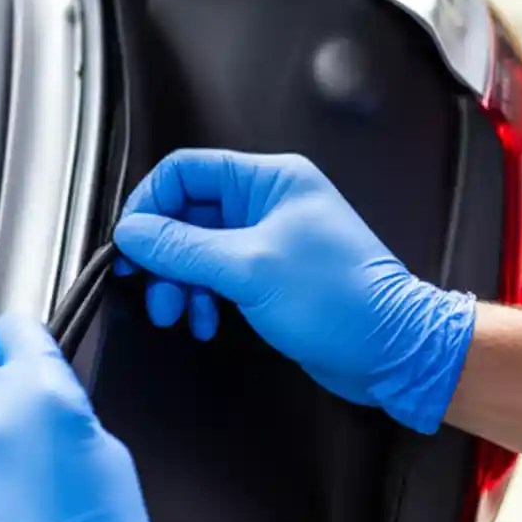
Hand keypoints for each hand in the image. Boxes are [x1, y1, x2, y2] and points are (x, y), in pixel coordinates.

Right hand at [112, 149, 474, 433]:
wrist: (391, 350)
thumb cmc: (338, 300)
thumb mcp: (248, 268)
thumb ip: (183, 248)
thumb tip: (131, 233)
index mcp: (268, 180)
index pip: (185, 171)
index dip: (150, 204)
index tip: (130, 243)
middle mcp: (266, 202)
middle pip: (186, 213)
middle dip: (163, 254)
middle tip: (151, 289)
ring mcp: (267, 240)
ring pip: (196, 249)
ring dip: (178, 282)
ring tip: (176, 314)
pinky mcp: (268, 275)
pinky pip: (215, 276)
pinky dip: (202, 298)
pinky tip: (204, 323)